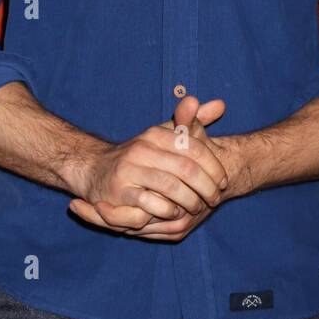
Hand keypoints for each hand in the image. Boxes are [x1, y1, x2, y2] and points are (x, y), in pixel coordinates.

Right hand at [67, 95, 227, 235]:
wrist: (95, 170)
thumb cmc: (139, 156)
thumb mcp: (164, 135)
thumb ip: (192, 121)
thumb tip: (221, 104)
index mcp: (155, 133)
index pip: (194, 147)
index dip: (213, 167)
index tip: (223, 182)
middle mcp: (142, 148)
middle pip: (186, 169)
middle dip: (206, 187)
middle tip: (215, 200)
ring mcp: (129, 170)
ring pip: (171, 188)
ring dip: (190, 202)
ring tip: (198, 208)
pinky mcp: (120, 192)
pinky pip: (151, 205)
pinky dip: (167, 211)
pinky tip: (174, 213)